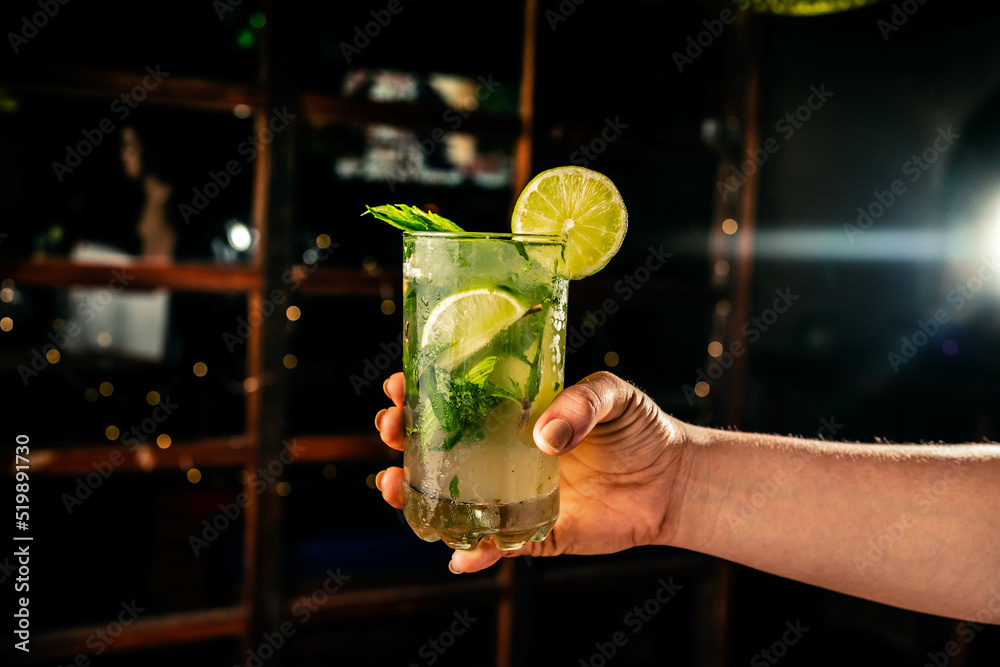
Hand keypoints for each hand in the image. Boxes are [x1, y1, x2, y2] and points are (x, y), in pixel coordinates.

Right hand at [374, 371, 691, 572]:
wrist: (673, 480)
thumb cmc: (639, 427)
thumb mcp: (612, 394)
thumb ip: (581, 402)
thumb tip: (543, 437)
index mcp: (513, 415)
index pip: (455, 401)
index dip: (421, 393)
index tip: (399, 384)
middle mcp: (504, 455)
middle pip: (438, 450)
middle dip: (403, 439)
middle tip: (389, 428)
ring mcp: (514, 495)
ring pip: (453, 500)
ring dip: (415, 497)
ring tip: (392, 487)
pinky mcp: (536, 533)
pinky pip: (497, 546)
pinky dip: (475, 553)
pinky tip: (459, 553)